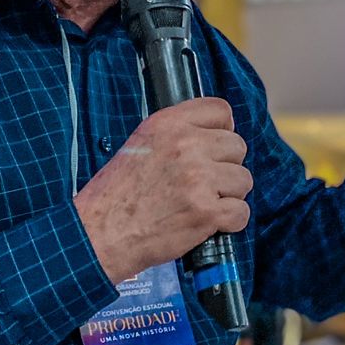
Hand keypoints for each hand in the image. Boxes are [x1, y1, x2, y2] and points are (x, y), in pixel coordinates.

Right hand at [74, 98, 251, 282]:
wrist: (101, 233)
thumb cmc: (118, 194)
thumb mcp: (141, 144)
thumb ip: (177, 133)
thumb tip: (215, 133)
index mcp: (168, 124)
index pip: (221, 110)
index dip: (223, 130)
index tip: (214, 147)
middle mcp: (186, 146)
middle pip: (237, 146)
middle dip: (225, 167)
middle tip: (203, 184)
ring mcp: (198, 178)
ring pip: (243, 180)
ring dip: (229, 195)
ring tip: (201, 203)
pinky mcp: (206, 211)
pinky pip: (241, 212)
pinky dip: (229, 222)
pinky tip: (207, 222)